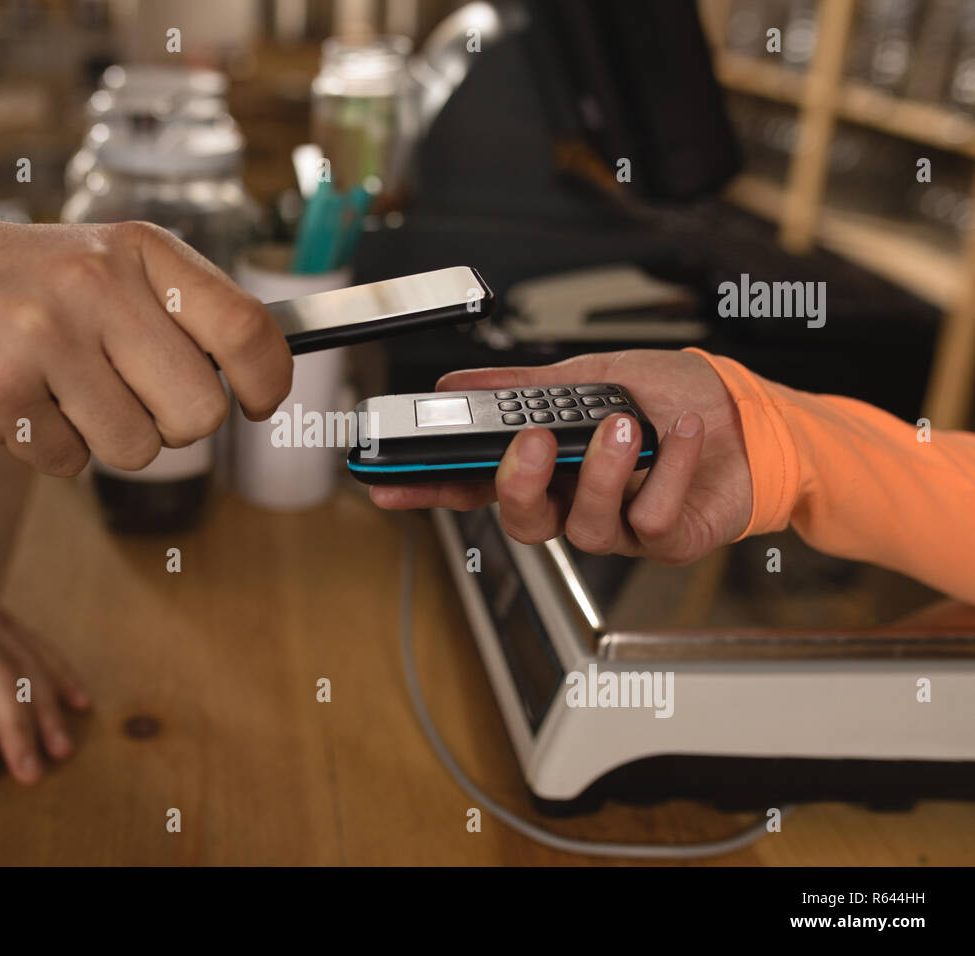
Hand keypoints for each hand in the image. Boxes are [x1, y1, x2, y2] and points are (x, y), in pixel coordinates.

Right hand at [0, 218, 292, 474]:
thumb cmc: (14, 283)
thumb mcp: (102, 262)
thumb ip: (177, 310)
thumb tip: (260, 378)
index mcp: (138, 249)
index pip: (246, 327)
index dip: (267, 381)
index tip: (257, 402)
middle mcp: (99, 285)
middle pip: (199, 413)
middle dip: (172, 425)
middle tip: (129, 397)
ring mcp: (48, 338)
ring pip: (137, 450)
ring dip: (106, 438)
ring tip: (62, 391)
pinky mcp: (3, 392)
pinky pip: (72, 463)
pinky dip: (51, 447)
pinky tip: (20, 400)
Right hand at [369, 349, 753, 565]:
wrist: (752, 413)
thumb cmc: (673, 394)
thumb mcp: (592, 374)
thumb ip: (527, 389)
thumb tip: (458, 384)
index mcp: (546, 462)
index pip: (474, 483)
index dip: (427, 489)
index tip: (386, 485)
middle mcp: (572, 499)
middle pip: (519, 521)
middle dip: (519, 485)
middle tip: (532, 442)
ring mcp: (617, 526)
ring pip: (582, 528)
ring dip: (600, 473)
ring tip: (621, 425)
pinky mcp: (665, 540)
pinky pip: (650, 520)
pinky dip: (667, 471)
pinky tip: (680, 434)